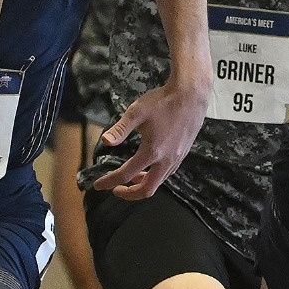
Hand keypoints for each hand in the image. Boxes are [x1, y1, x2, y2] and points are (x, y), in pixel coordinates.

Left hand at [91, 81, 207, 199]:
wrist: (191, 94)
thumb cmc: (162, 101)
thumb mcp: (136, 112)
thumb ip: (120, 129)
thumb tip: (105, 141)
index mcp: (151, 151)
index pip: (126, 174)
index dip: (109, 182)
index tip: (98, 185)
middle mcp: (166, 160)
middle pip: (147, 189)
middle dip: (129, 194)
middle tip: (116, 190)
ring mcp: (177, 158)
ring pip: (159, 182)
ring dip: (143, 185)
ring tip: (132, 178)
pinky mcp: (183, 153)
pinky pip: (168, 173)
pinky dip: (155, 176)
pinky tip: (150, 167)